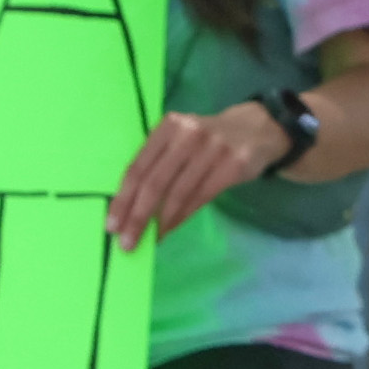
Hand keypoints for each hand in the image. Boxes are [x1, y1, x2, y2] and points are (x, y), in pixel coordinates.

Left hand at [107, 103, 285, 249]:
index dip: (123, 198)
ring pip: (178, 193)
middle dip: (138, 215)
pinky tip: (170, 229)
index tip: (111, 225)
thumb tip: (131, 205)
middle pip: (155, 181)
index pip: (138, 166)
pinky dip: (181, 217)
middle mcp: (188, 133)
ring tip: (149, 239)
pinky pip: (200, 197)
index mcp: (168, 126)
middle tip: (126, 241)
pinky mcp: (233, 164)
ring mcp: (213, 148)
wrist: (257, 129)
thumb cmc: (207, 140)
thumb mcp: (180, 139)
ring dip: (160, 221)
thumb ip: (159, 162)